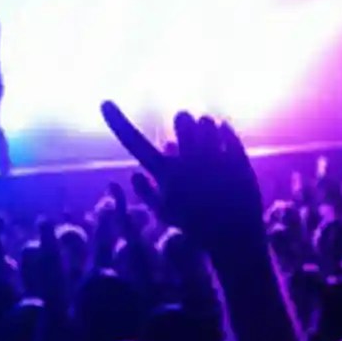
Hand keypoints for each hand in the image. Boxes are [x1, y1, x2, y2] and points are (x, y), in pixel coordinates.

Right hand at [101, 101, 263, 264]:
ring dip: (205, 128)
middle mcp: (187, 163)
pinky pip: (226, 128)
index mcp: (164, 175)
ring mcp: (215, 159)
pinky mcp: (237, 157)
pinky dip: (224, 133)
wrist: (236, 239)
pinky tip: (222, 148)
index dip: (117, 121)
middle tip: (188, 136)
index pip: (134, 142)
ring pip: (206, 120)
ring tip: (208, 146)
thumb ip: (148, 193)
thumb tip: (135, 173)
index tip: (103, 101)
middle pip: (182, 117)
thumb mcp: (166, 214)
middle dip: (183, 121)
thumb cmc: (195, 227)